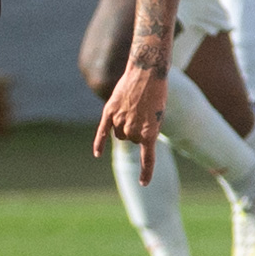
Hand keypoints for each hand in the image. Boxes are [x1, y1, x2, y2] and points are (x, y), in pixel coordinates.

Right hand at [93, 65, 168, 182]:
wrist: (147, 72)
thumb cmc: (156, 93)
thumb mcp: (157, 115)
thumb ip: (146, 130)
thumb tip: (133, 139)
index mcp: (150, 133)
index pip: (148, 159)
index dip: (146, 172)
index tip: (144, 183)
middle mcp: (134, 130)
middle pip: (132, 140)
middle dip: (136, 131)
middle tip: (143, 113)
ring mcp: (120, 122)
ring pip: (119, 134)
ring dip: (124, 127)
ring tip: (132, 108)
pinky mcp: (109, 113)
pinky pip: (102, 132)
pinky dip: (99, 143)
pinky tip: (97, 154)